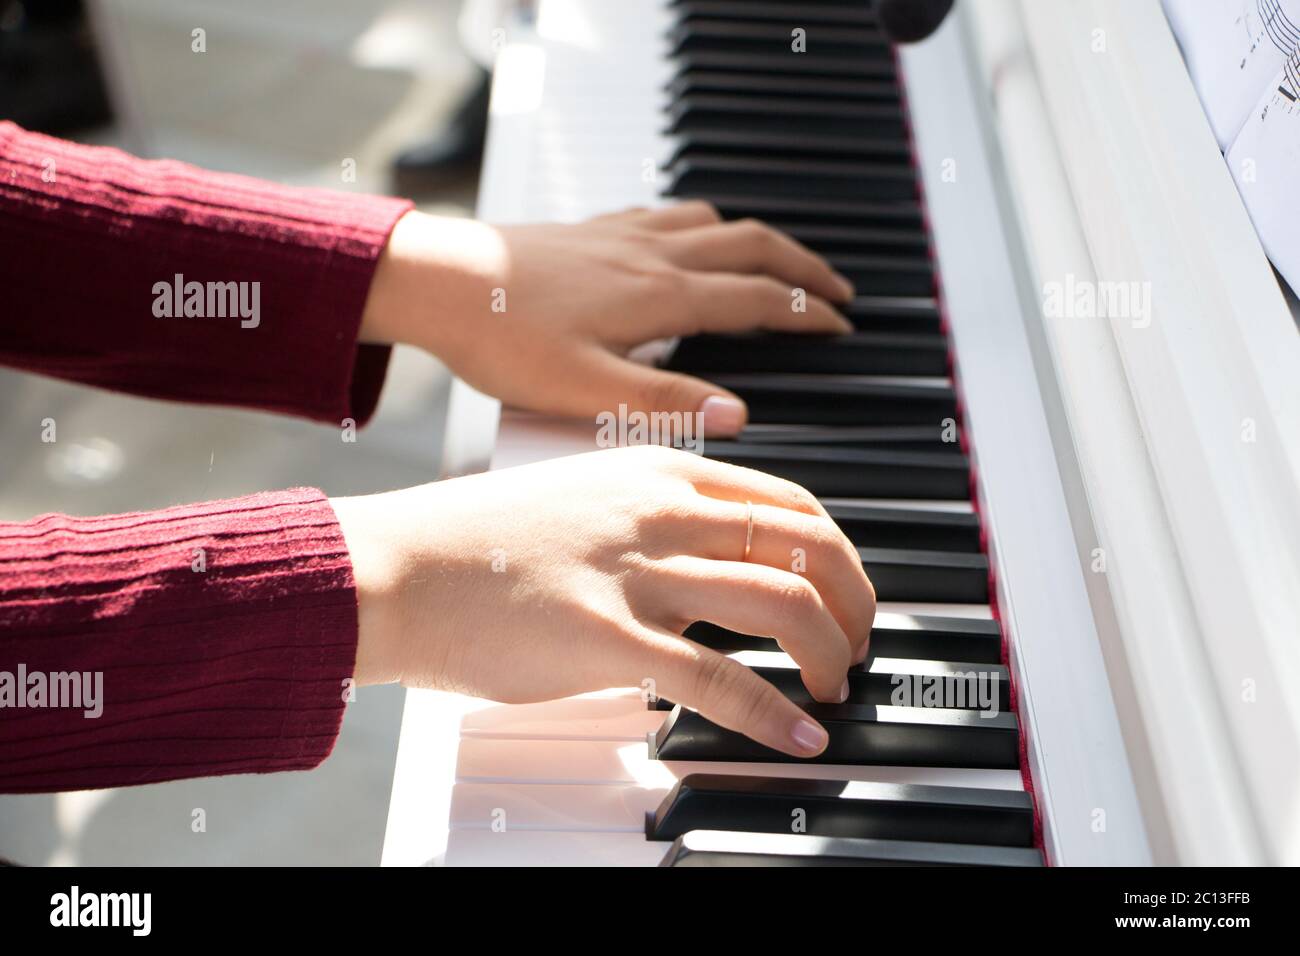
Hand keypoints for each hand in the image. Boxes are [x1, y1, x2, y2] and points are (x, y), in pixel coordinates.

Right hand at [332, 445, 875, 756]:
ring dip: (830, 652)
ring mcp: (638, 571)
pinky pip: (720, 678)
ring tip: (833, 689)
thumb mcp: (581, 500)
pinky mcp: (610, 636)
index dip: (837, 553)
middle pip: (807, 543)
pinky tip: (796, 736)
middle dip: (855, 599)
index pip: (788, 501)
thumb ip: (650, 523)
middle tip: (856, 643)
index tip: (844, 591)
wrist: (398, 567)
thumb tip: (705, 571)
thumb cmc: (476, 542)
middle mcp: (661, 510)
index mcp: (658, 472)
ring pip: (781, 601)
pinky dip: (773, 713)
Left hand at [359, 203, 854, 435]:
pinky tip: (692, 238)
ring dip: (760, 241)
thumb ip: (665, 400)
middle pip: (753, 247)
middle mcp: (652, 255)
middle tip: (838, 289)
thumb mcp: (586, 388)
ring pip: (715, 223)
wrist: (438, 281)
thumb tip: (736, 415)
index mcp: (660, 296)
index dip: (808, 313)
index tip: (841, 326)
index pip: (758, 300)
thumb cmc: (501, 336)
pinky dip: (704, 224)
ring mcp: (623, 235)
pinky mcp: (593, 229)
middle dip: (804, 268)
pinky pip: (667, 214)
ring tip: (780, 263)